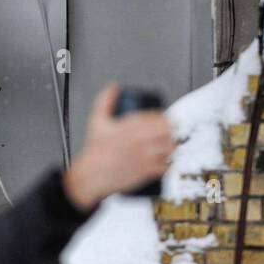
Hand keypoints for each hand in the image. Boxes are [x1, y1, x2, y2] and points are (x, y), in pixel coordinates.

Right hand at [63, 83, 174, 211]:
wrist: (92, 175)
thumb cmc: (95, 150)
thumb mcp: (97, 120)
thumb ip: (105, 100)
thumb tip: (114, 87)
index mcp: (132, 127)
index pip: (159, 118)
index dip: (164, 117)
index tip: (162, 119)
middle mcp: (142, 141)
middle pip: (168, 132)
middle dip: (170, 130)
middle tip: (168, 131)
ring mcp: (146, 157)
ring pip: (170, 148)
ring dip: (171, 145)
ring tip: (168, 145)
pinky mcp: (148, 171)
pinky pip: (166, 165)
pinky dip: (167, 163)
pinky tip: (164, 160)